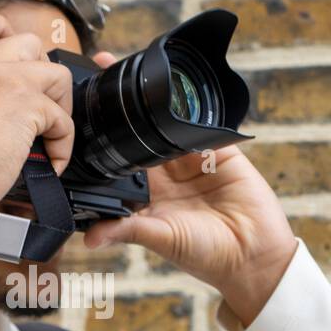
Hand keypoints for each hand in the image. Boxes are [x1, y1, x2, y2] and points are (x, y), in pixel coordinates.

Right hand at [0, 7, 72, 213]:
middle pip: (30, 42)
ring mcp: (5, 78)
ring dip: (60, 107)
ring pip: (57, 73)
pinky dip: (63, 143)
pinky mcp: (27, 102)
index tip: (12, 60)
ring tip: (48, 136)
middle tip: (36, 109)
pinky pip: (63, 118)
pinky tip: (50, 162)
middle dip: (42, 74)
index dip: (2, 30)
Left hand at [83, 55, 296, 327]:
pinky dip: (192, 109)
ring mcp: (191, 159)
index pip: (117, 160)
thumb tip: (90, 238)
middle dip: (122, 111)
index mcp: (146, 193)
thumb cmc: (204, 255)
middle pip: (139, 135)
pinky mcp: (219, 151)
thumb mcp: (161, 239)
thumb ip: (127, 230)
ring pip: (168, 123)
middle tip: (98, 77)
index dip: (101, 141)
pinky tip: (177, 91)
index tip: (78, 118)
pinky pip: (202, 125)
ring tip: (133, 74)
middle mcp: (165, 173)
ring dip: (154, 102)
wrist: (252, 255)